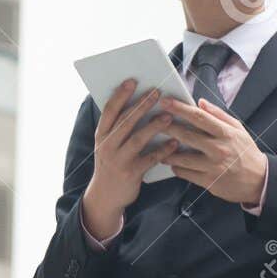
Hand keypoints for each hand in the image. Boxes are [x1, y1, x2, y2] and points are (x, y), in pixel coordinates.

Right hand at [83, 79, 179, 228]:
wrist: (105, 196)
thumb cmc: (112, 163)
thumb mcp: (108, 144)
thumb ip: (119, 127)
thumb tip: (138, 102)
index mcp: (101, 135)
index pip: (109, 111)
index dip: (120, 95)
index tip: (132, 81)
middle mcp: (107, 146)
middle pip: (125, 121)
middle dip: (141, 105)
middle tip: (157, 92)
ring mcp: (118, 160)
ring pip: (137, 139)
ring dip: (154, 126)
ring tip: (169, 116)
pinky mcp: (130, 173)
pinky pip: (149, 159)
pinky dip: (163, 151)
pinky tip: (175, 143)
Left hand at [159, 96, 266, 203]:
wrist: (259, 181)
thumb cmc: (247, 153)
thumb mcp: (238, 129)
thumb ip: (219, 115)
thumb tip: (200, 103)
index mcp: (226, 133)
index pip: (199, 117)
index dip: (180, 108)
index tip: (166, 102)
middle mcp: (218, 149)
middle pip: (187, 136)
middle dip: (167, 127)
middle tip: (153, 121)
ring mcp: (213, 167)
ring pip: (182, 158)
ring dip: (167, 151)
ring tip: (157, 146)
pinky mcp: (208, 182)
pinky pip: (185, 173)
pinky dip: (176, 167)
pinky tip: (172, 162)